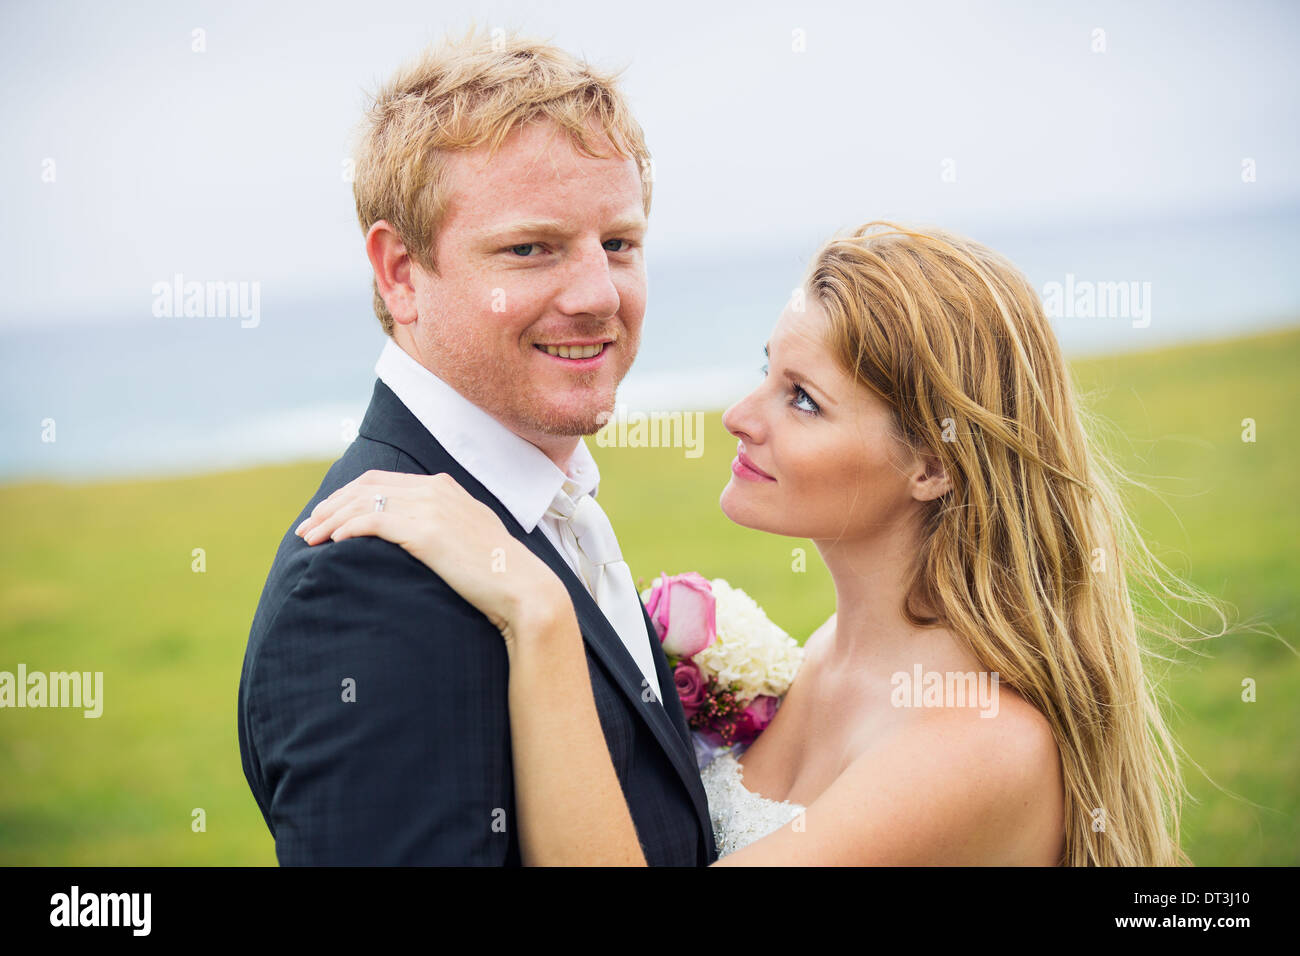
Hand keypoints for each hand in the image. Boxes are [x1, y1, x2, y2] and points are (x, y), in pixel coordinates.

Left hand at [295, 470, 571, 645]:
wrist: (523, 589)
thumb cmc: (498, 575)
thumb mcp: (468, 539)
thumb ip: (442, 528)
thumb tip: (415, 541)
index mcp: (445, 488)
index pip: (382, 481)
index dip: (348, 496)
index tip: (327, 516)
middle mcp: (436, 489)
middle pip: (367, 487)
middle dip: (331, 505)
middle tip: (308, 528)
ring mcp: (432, 507)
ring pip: (364, 503)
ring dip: (331, 519)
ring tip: (311, 538)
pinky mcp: (426, 531)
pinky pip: (374, 522)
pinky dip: (348, 528)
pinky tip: (334, 542)